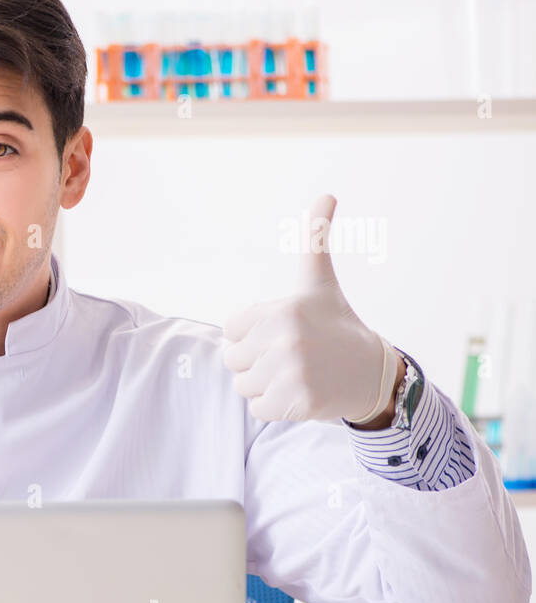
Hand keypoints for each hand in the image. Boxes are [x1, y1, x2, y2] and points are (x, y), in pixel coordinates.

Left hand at [221, 194, 399, 423]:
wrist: (371, 373)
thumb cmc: (336, 325)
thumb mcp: (319, 282)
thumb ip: (314, 240)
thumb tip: (327, 193)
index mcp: (283, 310)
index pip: (230, 330)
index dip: (252, 334)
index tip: (284, 332)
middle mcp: (286, 339)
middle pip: (232, 360)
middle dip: (256, 362)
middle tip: (293, 356)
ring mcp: (292, 373)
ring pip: (243, 386)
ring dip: (265, 385)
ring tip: (298, 374)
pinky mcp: (296, 402)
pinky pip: (257, 409)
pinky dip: (275, 407)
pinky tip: (301, 394)